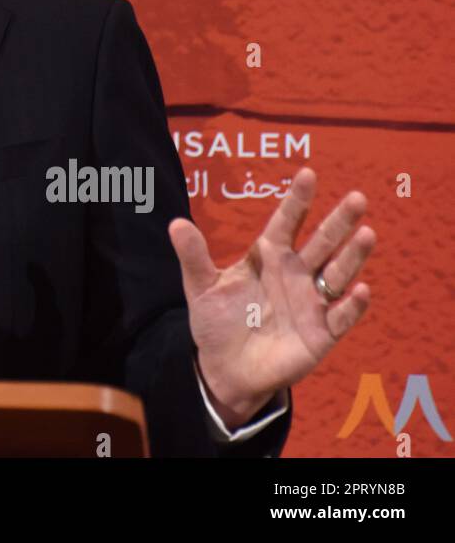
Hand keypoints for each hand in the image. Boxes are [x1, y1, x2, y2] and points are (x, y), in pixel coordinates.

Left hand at [168, 167, 374, 427]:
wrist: (225, 368)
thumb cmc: (216, 321)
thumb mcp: (200, 287)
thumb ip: (193, 256)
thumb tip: (175, 223)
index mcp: (267, 256)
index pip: (286, 222)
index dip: (297, 200)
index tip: (308, 173)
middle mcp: (294, 274)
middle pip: (321, 242)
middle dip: (339, 221)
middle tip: (357, 197)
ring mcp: (310, 302)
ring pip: (338, 273)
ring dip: (353, 256)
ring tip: (367, 233)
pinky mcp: (321, 333)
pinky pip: (341, 316)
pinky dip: (352, 304)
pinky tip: (360, 289)